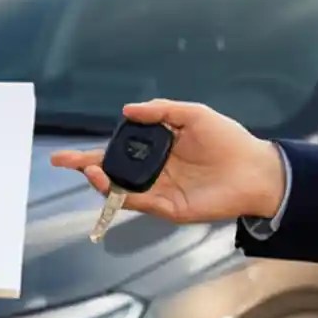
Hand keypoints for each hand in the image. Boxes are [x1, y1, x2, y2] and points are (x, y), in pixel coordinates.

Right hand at [50, 100, 286, 223]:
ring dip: (99, 180)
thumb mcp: (194, 114)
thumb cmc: (229, 140)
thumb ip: (161, 110)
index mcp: (159, 150)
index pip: (120, 151)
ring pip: (121, 188)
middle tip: (60, 161)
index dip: (95, 151)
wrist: (256, 169)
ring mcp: (161, 191)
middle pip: (112, 171)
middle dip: (85, 167)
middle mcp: (156, 172)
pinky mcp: (170, 208)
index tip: (72, 151)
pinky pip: (139, 202)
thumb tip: (127, 110)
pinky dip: (119, 194)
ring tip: (85, 168)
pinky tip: (107, 180)